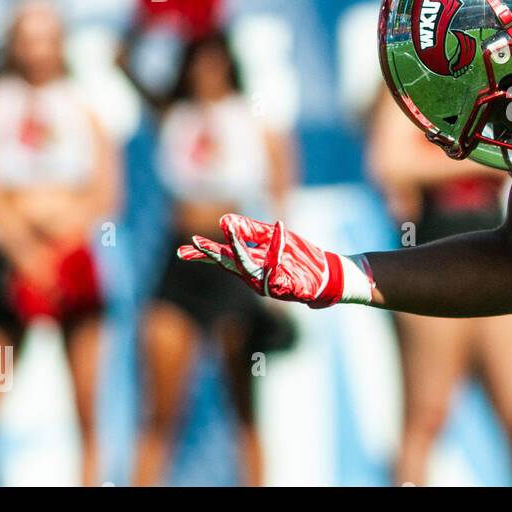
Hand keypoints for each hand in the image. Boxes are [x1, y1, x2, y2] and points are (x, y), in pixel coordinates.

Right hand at [178, 213, 363, 307]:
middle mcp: (257, 276)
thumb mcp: (275, 238)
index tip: (182, 251)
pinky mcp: (290, 289)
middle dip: (214, 254)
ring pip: (252, 269)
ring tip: (232, 236)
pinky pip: (278, 274)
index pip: (223, 258)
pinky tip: (278, 246)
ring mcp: (272, 285)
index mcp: (252, 263)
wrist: (329, 276)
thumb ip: (251, 230)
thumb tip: (224, 221)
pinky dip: (276, 258)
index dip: (204, 255)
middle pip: (231, 264)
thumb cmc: (300, 257)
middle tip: (196, 245)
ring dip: (243, 252)